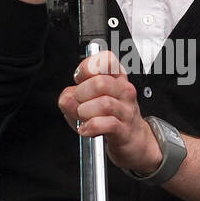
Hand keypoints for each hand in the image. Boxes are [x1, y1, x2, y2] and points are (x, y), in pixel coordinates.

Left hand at [57, 51, 161, 175]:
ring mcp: (126, 110)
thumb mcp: (87, 101)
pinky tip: (86, 129)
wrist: (132, 140)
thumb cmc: (110, 117)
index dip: (86, 68)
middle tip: (79, 104)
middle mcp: (124, 91)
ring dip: (85, 112)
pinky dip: (90, 127)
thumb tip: (67, 100)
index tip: (79, 80)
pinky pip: (106, 124)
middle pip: (100, 82)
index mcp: (116, 77)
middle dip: (80, 95)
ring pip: (104, 103)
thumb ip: (72, 97)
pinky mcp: (124, 130)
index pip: (106, 59)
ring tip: (83, 118)